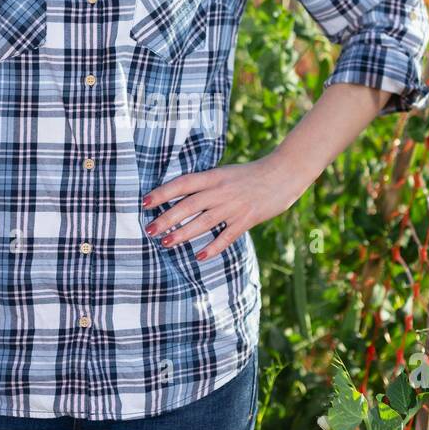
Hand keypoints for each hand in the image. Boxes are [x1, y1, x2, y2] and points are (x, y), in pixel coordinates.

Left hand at [142, 152, 305, 261]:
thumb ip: (206, 185)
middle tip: (149, 230)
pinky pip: (227, 236)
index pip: (183, 183)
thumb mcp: (225, 173)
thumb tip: (181, 196)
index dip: (163, 192)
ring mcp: (234, 206)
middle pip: (188, 205)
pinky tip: (200, 256)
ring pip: (204, 222)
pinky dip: (213, 247)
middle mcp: (221, 190)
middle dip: (167, 218)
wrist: (283, 173)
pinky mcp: (247, 219)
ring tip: (166, 243)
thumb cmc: (251, 174)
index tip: (145, 202)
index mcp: (214, 176)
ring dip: (183, 233)